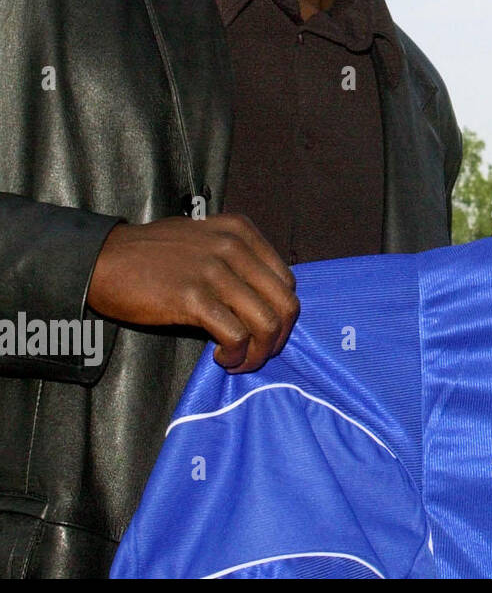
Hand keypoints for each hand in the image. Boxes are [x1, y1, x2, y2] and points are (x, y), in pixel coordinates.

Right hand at [87, 215, 299, 373]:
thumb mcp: (205, 238)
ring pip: (266, 323)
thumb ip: (238, 257)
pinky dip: (236, 354)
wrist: (103, 259)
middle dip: (278, 337)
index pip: (287, 281)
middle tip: (259, 354)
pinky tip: (222, 357)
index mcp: (242, 231)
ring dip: (259, 352)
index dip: (282, 313)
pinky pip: (236, 335)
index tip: (265, 332)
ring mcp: (214, 271)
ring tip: (240, 361)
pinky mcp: (193, 298)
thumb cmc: (152, 254)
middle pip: (285, 303)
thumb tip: (265, 295)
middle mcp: (234, 247)